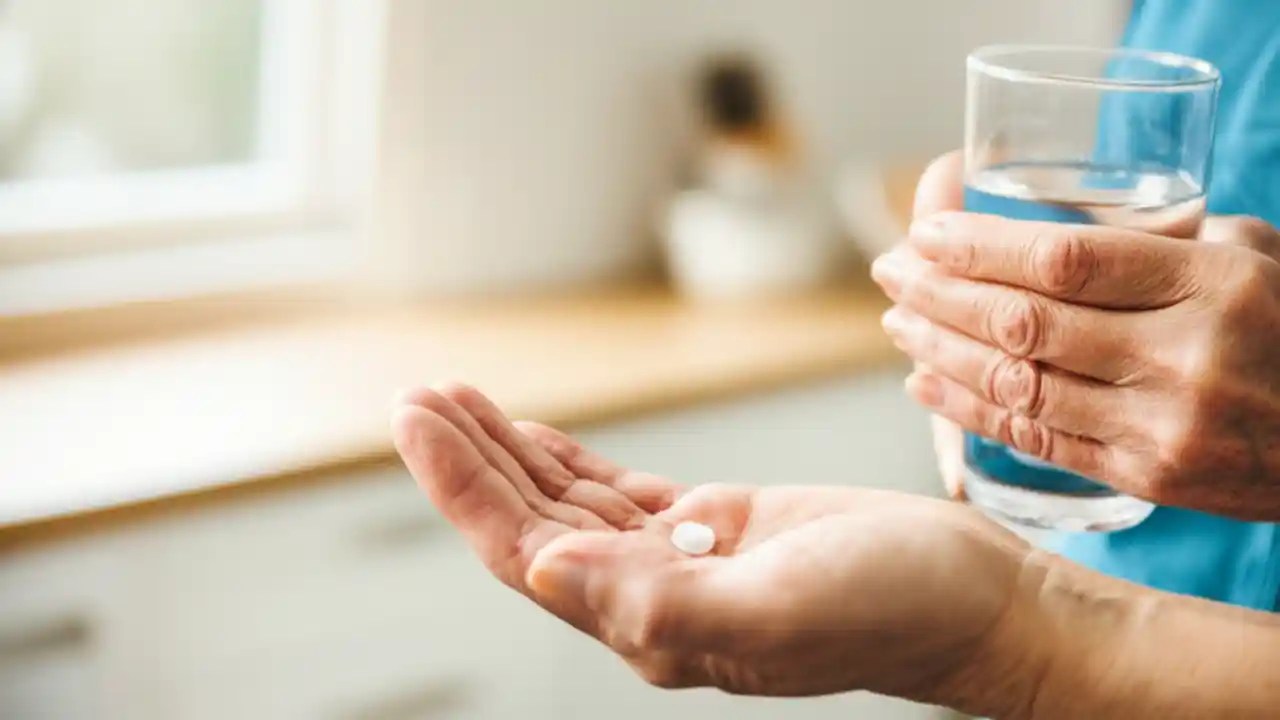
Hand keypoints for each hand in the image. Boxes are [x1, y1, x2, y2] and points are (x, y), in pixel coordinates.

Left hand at [391, 384, 1032, 709]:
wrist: (975, 600)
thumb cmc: (897, 607)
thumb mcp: (783, 607)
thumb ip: (662, 604)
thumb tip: (548, 574)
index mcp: (653, 623)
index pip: (528, 553)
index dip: (464, 489)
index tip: (417, 421)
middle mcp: (652, 597)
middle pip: (532, 524)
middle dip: (468, 460)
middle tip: (416, 394)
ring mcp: (682, 561)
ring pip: (568, 503)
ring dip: (508, 452)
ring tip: (454, 399)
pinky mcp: (716, 528)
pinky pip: (618, 491)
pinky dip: (567, 458)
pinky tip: (532, 434)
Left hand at [873, 153, 1279, 519]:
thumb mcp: (1252, 259)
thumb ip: (1162, 241)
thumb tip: (1048, 221)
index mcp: (1210, 285)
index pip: (1065, 260)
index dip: (981, 245)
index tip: (927, 232)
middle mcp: (1180, 357)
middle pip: (1024, 321)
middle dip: (940, 293)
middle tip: (889, 270)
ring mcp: (1160, 426)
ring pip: (1018, 383)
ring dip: (940, 351)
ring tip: (896, 323)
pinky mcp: (1146, 479)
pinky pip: (1037, 439)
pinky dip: (969, 409)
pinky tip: (925, 382)